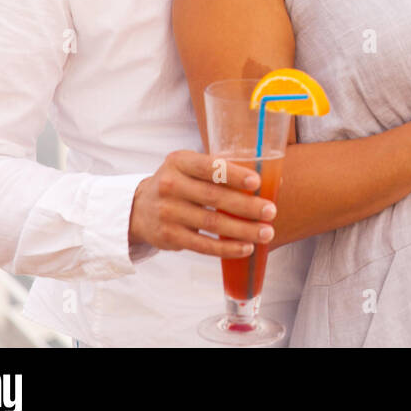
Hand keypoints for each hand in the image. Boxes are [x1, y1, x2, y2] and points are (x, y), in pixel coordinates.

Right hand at [128, 150, 277, 257]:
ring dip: (243, 229)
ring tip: (266, 232)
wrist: (139, 209)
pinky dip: (227, 248)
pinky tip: (246, 248)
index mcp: (179, 162)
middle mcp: (170, 185)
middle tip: (271, 211)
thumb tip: (271, 179)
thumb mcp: (190, 168)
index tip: (257, 182)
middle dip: (247, 205)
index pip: (209, 166)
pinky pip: (203, 245)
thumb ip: (220, 171)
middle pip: (214, 197)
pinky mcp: (169, 236)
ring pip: (211, 223)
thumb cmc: (180, 184)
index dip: (233, 174)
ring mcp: (167, 212)